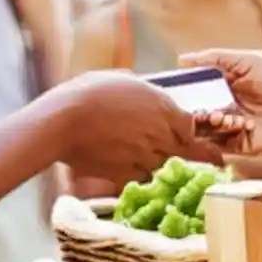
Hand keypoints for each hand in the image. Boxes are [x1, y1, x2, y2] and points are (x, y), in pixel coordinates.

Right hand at [42, 70, 223, 183]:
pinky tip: (135, 174)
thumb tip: (150, 93)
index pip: (190, 125)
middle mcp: (161, 135)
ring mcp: (146, 158)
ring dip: (166, 168)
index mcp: (164, 108)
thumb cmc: (89, 92)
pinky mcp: (127, 175)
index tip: (187, 135)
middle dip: (192, 156)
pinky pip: (143, 181)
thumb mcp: (123, 80)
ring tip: (163, 169)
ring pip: (167, 169)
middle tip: (199, 162)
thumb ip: (144, 91)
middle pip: (188, 152)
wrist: (63, 120)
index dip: (188, 131)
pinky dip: (142, 178)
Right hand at [179, 49, 261, 156]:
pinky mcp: (238, 146)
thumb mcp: (249, 61)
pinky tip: (232, 120)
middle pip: (195, 111)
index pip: (195, 90)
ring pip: (204, 129)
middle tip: (187, 104)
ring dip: (206, 120)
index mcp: (225, 88)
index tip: (166, 88)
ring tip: (217, 113)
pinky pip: (219, 144)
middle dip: (189, 108)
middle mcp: (224, 109)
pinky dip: (220, 132)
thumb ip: (216, 59)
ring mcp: (230, 129)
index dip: (182, 90)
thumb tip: (182, 59)